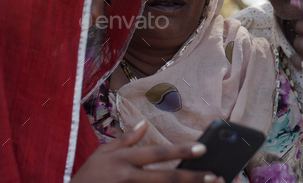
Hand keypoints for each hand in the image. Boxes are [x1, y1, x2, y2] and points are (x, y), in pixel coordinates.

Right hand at [72, 121, 224, 182]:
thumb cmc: (88, 177)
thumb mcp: (101, 154)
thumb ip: (124, 141)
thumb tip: (143, 125)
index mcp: (123, 160)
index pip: (157, 153)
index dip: (180, 151)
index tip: (201, 148)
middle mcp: (128, 178)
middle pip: (166, 178)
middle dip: (192, 177)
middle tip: (215, 175)